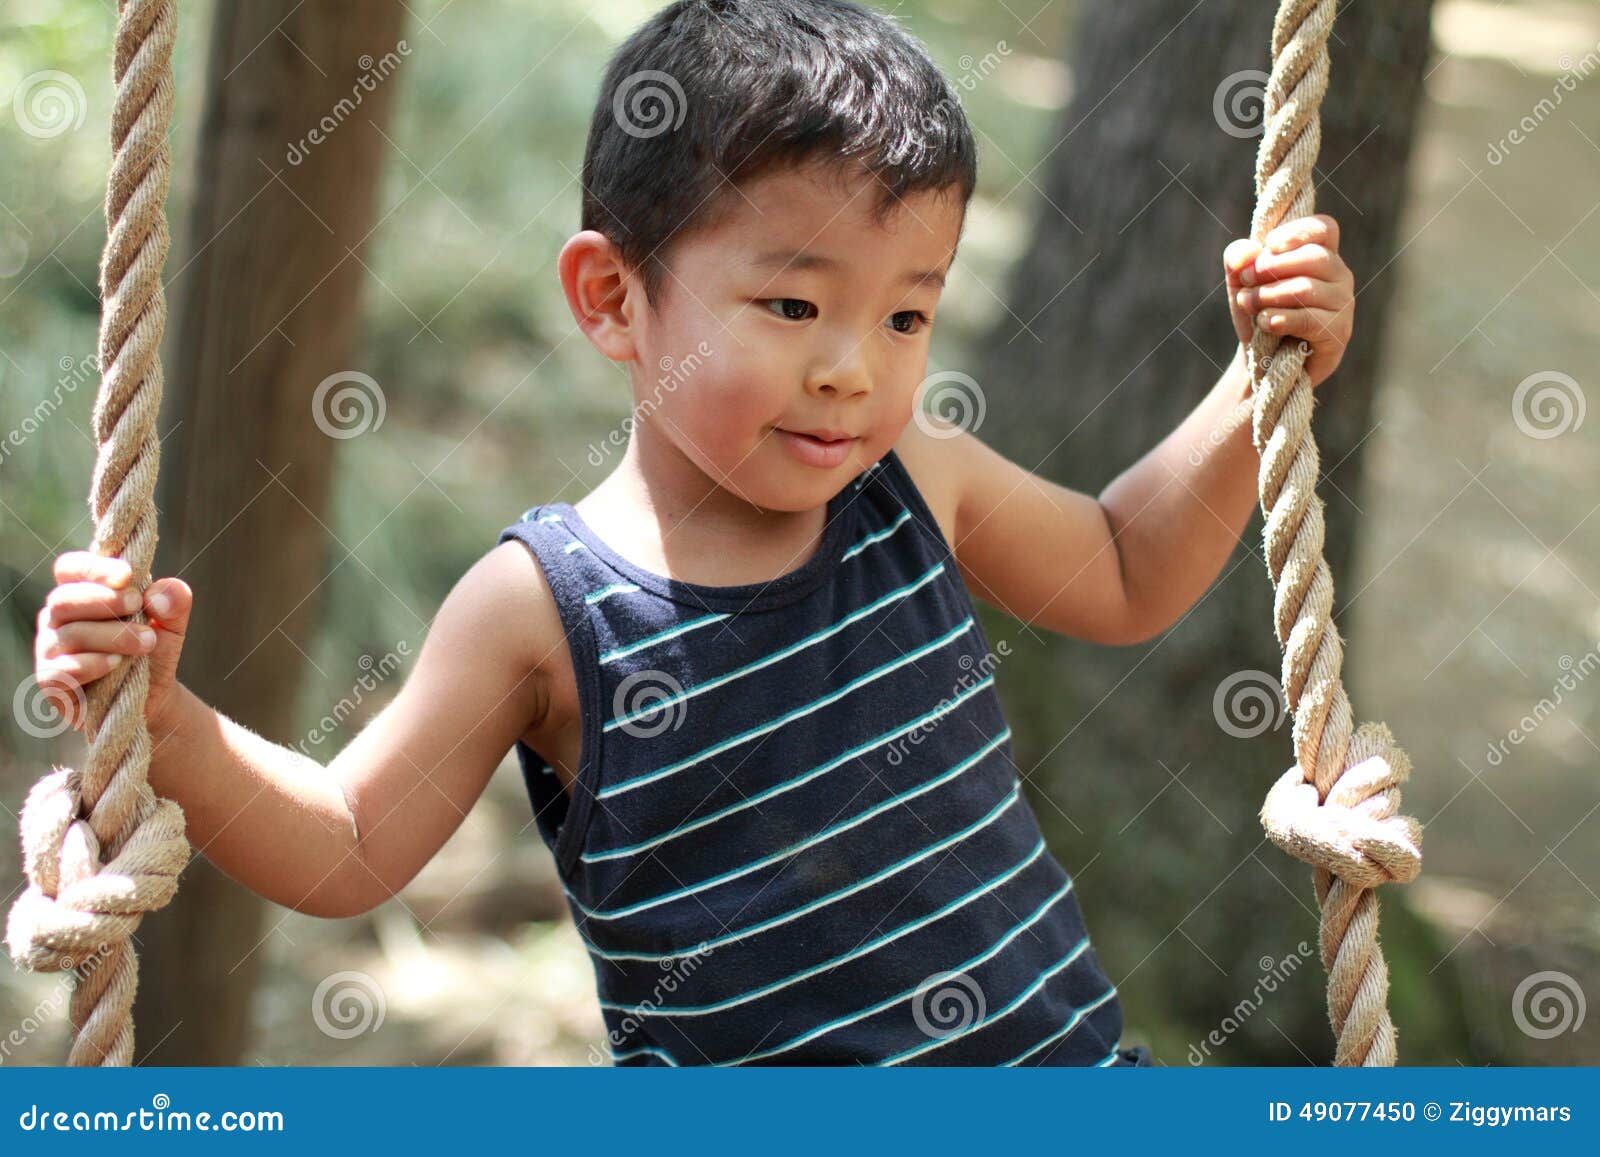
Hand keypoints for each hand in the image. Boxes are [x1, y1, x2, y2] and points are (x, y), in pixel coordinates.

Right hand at [34, 552, 192, 735]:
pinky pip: (60, 670)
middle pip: (64, 599)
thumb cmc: (153, 651)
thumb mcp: (172, 623)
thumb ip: (173, 601)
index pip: (70, 569)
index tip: (127, 575)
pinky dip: (91, 664)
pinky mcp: (52, 683)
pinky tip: (116, 664)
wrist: (153, 697)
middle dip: (105, 600)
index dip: (93, 568)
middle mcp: (58, 619)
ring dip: (112, 636)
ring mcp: (50, 651)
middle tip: (139, 606)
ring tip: (147, 642)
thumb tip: (159, 594)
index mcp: (82, 594)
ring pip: (68, 634)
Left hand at [1223, 212, 1354, 388]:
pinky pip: (1309, 319)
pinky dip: (1281, 319)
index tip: (1269, 245)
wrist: (1262, 360)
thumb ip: (1238, 258)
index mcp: (1321, 253)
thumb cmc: (1258, 312)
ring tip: (1249, 304)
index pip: (1324, 228)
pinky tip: (1265, 322)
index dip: (1298, 231)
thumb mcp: (1241, 282)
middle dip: (1272, 267)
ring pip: (1306, 288)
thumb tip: (1244, 254)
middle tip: (1246, 280)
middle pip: (1314, 257)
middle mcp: (1339, 275)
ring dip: (1268, 296)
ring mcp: (1343, 303)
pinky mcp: (1338, 332)